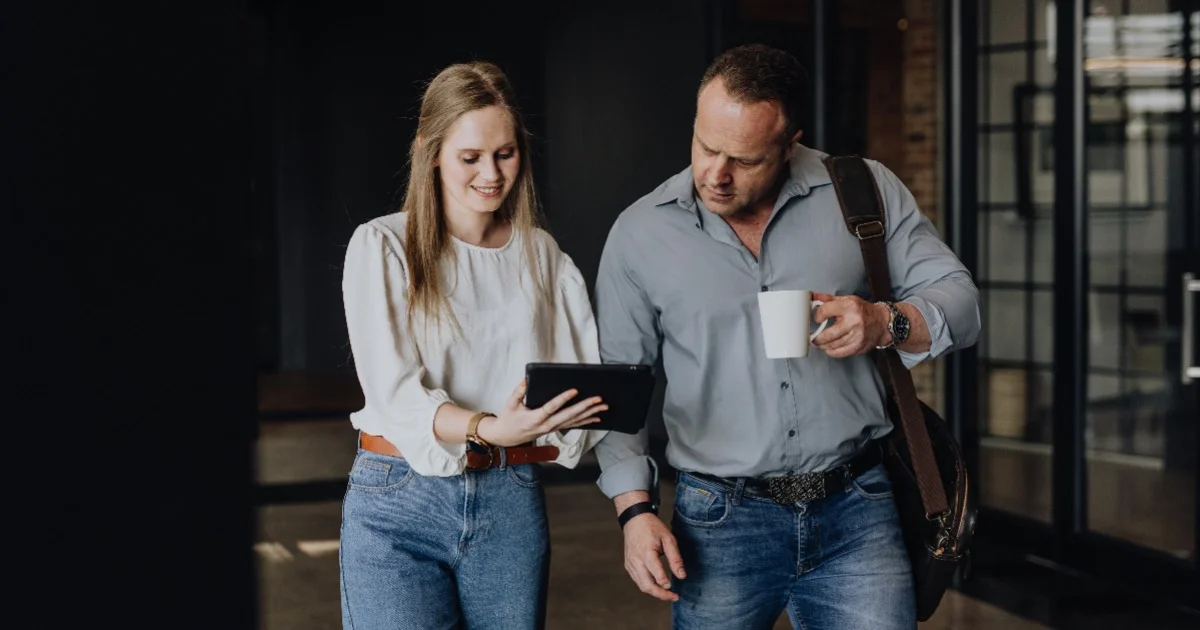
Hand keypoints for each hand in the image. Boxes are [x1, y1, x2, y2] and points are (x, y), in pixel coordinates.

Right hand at [474, 379, 605, 446]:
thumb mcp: (510, 404)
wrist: (506, 438)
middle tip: (598, 399)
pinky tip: (596, 417)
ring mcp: (552, 429)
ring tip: (603, 406)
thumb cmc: (509, 419)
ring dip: (590, 413)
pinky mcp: (555, 429)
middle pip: (569, 416)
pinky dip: (586, 421)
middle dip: (585, 406)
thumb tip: (527, 379)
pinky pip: (573, 425)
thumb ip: (519, 391)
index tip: (575, 390)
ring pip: (574, 421)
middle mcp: (546, 425)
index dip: (563, 399)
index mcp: (535, 418)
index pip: (552, 407)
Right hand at [622, 509, 684, 601]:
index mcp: (646, 553)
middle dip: (661, 595)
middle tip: (674, 597)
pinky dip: (648, 586)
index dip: (666, 584)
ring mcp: (630, 564)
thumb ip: (675, 559)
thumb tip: (682, 576)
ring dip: (655, 592)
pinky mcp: (628, 565)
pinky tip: (658, 585)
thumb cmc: (652, 527)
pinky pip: (638, 580)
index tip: (675, 590)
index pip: (656, 575)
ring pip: (642, 586)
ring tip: (668, 594)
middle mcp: (636, 561)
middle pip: (647, 586)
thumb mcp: (668, 539)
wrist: (635, 520)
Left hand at [811, 292, 890, 357]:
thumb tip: (810, 297)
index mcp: (850, 307)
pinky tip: (829, 347)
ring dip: (822, 345)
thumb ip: (827, 299)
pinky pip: (838, 353)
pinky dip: (830, 351)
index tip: (816, 318)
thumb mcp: (847, 300)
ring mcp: (857, 337)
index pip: (824, 312)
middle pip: (826, 335)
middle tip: (812, 336)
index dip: (817, 316)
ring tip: (819, 341)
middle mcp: (854, 322)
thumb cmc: (862, 310)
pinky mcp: (858, 347)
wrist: (882, 322)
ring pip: (831, 346)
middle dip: (816, 337)